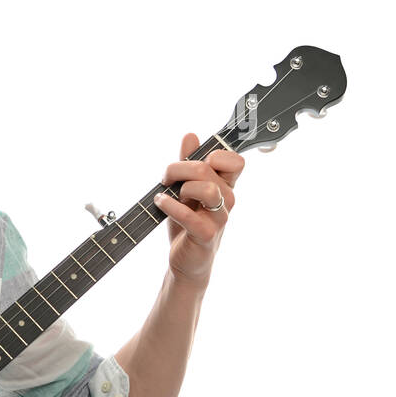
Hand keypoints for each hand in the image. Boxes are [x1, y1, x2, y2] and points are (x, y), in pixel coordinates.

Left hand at [153, 132, 244, 287]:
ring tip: (168, 195)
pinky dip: (171, 206)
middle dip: (179, 167)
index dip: (215, 155)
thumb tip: (190, 136)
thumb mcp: (184, 189)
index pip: (235, 161)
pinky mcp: (206, 234)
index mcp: (225, 186)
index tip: (192, 162)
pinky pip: (191, 215)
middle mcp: (227, 200)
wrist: (184, 261)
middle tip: (166, 179)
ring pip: (207, 189)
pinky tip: (160, 203)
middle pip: (208, 168)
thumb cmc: (187, 224)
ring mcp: (219, 218)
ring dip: (181, 187)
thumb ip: (188, 163)